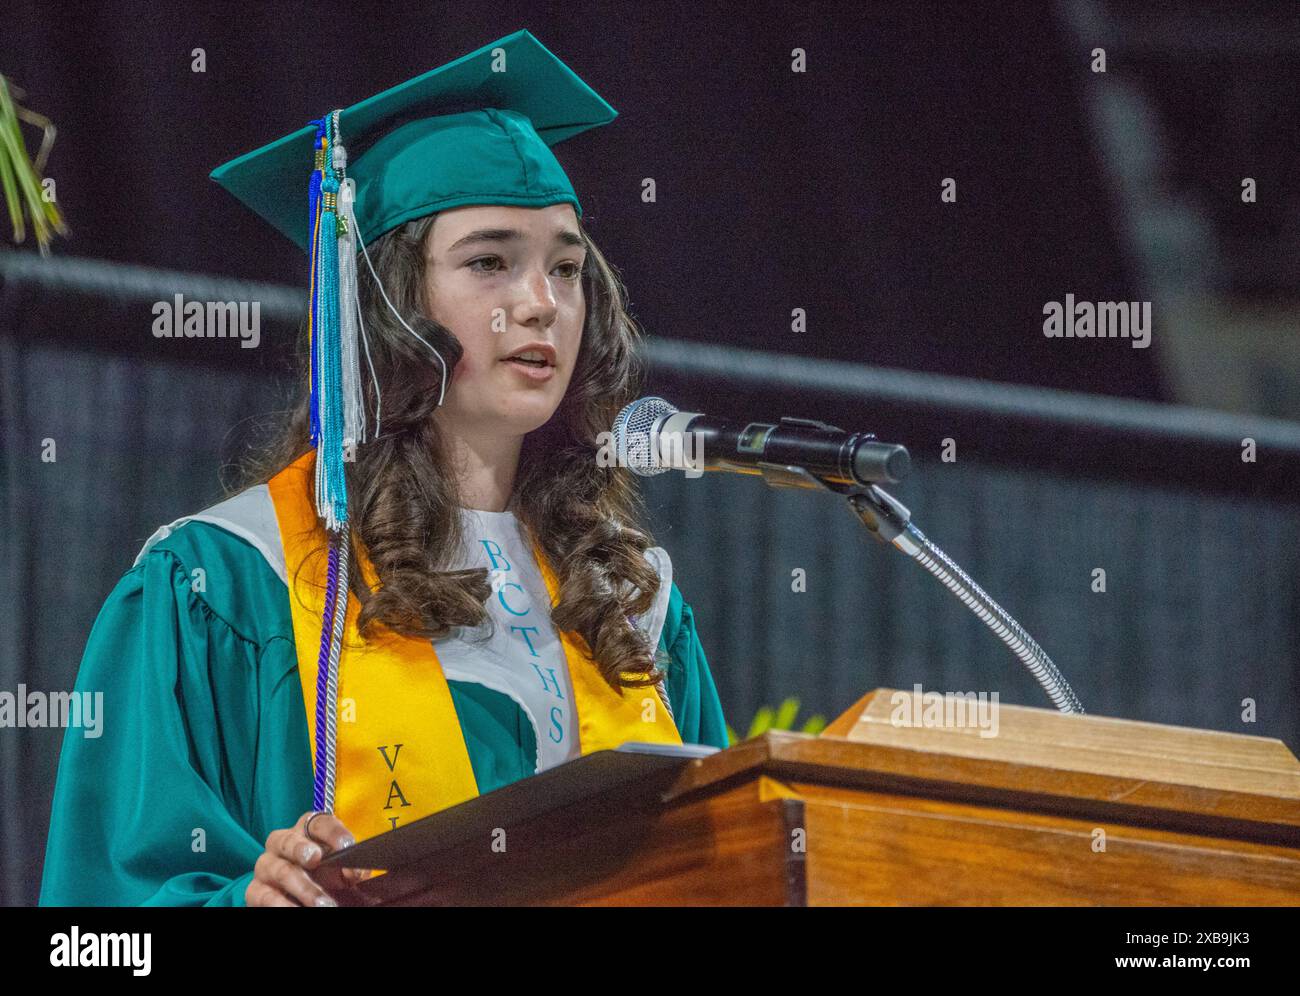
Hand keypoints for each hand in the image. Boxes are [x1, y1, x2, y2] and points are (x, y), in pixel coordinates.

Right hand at [245, 810, 369, 906]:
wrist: (301, 898)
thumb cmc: (324, 875)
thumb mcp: (339, 870)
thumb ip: (349, 868)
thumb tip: (356, 872)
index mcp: (306, 830)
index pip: (319, 823)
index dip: (333, 833)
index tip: (347, 845)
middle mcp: (281, 843)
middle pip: (288, 841)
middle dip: (302, 849)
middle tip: (316, 859)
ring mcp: (266, 866)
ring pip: (280, 870)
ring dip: (303, 888)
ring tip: (323, 903)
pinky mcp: (255, 890)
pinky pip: (265, 896)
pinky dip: (283, 905)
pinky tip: (298, 910)